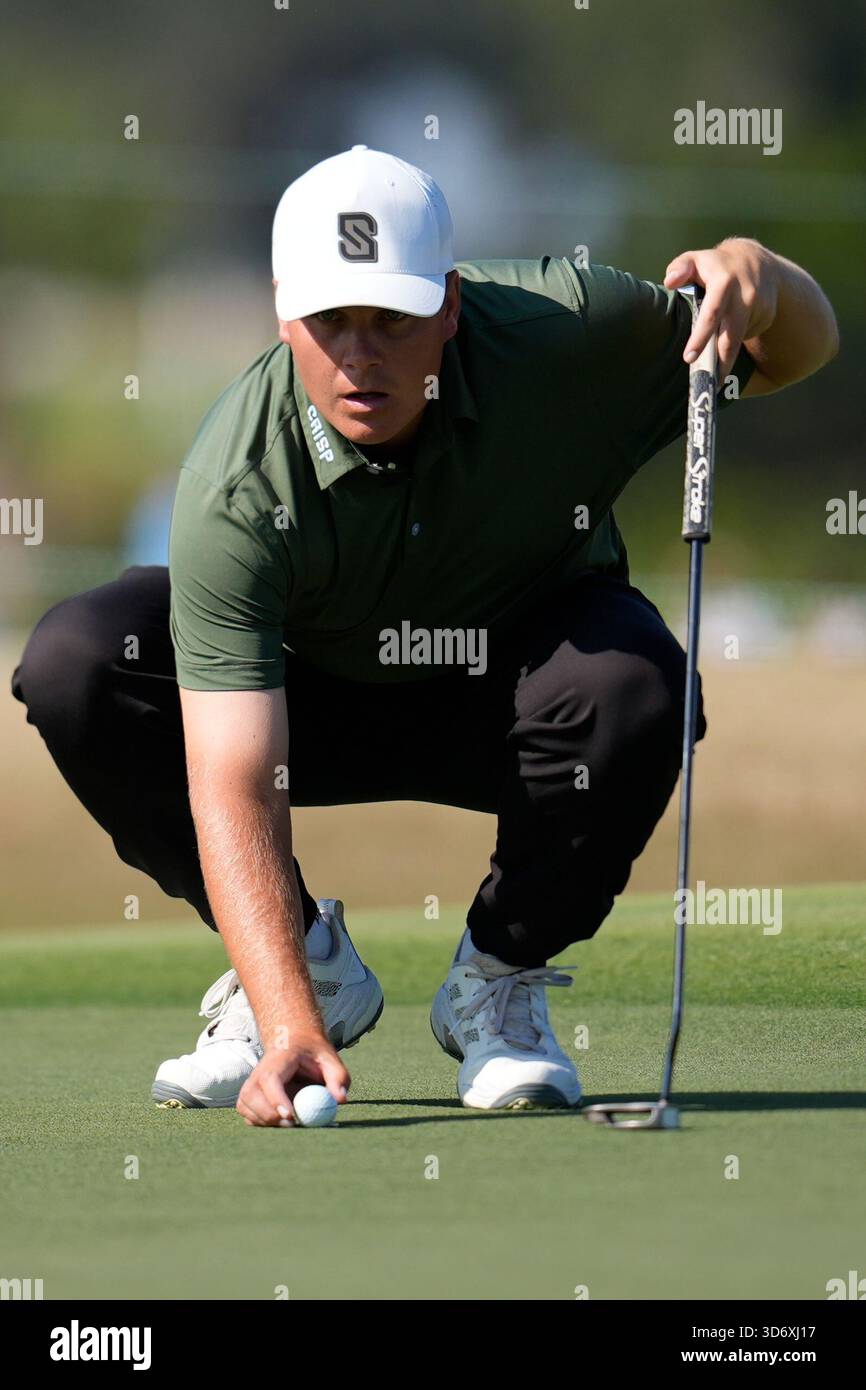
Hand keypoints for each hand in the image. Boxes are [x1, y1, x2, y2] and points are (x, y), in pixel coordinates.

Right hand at [236, 1030, 350, 1127]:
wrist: (293, 1042)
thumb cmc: (312, 1053)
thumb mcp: (330, 1058)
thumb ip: (338, 1077)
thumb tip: (340, 1099)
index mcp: (279, 1058)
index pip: (270, 1079)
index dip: (276, 1098)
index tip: (290, 1116)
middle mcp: (259, 1070)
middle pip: (251, 1095)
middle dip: (269, 1116)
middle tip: (293, 1124)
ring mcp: (251, 1083)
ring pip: (245, 1105)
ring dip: (265, 1120)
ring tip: (289, 1120)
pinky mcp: (249, 1095)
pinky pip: (247, 1113)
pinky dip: (260, 1122)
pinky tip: (279, 1119)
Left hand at [664, 238, 778, 381]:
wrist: (755, 260)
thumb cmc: (715, 265)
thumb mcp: (696, 260)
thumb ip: (680, 268)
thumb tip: (669, 282)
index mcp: (724, 281)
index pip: (711, 313)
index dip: (701, 338)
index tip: (689, 358)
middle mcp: (745, 295)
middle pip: (731, 337)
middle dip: (720, 364)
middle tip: (708, 385)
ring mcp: (759, 306)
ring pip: (738, 340)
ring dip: (725, 359)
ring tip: (713, 377)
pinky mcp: (767, 315)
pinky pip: (747, 335)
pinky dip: (734, 342)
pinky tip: (727, 340)